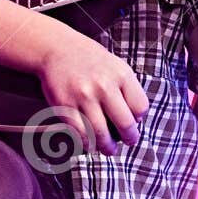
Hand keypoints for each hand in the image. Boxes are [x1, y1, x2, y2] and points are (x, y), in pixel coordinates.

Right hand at [34, 29, 148, 155]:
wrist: (57, 48)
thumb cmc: (90, 59)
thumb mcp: (116, 65)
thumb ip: (128, 88)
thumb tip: (137, 118)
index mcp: (121, 75)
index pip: (141, 107)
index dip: (139, 119)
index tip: (135, 122)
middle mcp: (104, 86)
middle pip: (125, 124)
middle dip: (130, 138)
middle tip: (129, 141)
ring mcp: (83, 97)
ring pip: (102, 134)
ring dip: (107, 147)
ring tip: (109, 149)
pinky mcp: (65, 106)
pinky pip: (79, 134)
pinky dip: (86, 144)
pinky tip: (89, 144)